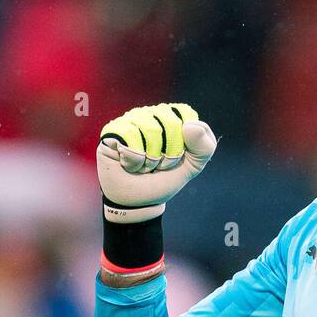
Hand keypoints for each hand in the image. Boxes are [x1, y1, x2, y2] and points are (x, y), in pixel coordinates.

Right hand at [97, 102, 216, 223]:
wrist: (136, 202)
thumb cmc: (162, 181)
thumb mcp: (191, 167)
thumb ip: (204, 148)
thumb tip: (191, 126)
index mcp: (172, 118)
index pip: (186, 115)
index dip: (184, 143)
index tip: (177, 158)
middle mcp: (151, 114)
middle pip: (170, 123)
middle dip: (168, 154)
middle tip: (158, 165)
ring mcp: (131, 120)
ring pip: (151, 131)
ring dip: (150, 159)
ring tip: (143, 166)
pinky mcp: (112, 131)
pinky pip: (130, 137)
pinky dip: (134, 159)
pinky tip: (129, 165)